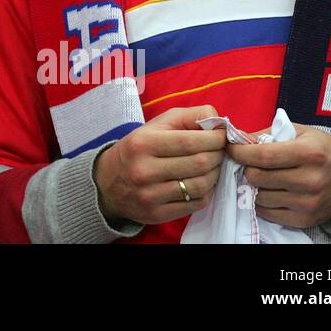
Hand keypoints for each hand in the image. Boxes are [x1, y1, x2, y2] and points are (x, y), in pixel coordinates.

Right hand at [92, 105, 226, 224]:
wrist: (107, 182)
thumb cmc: (139, 148)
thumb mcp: (156, 125)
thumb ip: (188, 117)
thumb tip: (219, 122)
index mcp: (143, 143)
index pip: (190, 141)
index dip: (214, 139)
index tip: (222, 136)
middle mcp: (144, 170)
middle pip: (199, 163)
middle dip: (218, 155)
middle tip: (221, 151)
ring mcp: (150, 195)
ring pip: (200, 185)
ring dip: (215, 174)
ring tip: (213, 167)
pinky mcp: (157, 214)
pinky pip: (196, 203)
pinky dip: (207, 192)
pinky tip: (203, 182)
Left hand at [228, 124, 330, 228]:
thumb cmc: (322, 149)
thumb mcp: (299, 132)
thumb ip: (268, 134)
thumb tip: (238, 139)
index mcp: (309, 154)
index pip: (263, 156)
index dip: (241, 152)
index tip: (231, 148)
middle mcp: (310, 181)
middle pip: (258, 177)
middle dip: (246, 168)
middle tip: (246, 163)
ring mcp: (307, 203)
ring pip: (260, 196)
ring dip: (252, 186)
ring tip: (259, 176)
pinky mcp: (305, 220)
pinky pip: (269, 213)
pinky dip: (262, 201)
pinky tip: (267, 190)